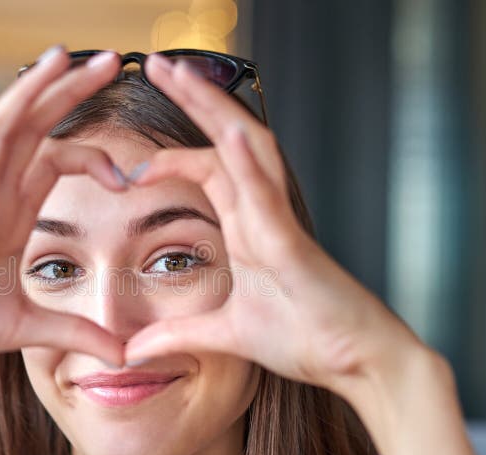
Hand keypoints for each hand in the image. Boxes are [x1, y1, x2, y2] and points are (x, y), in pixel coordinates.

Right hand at [0, 47, 126, 371]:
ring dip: (28, 97)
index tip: (127, 179)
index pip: (56, 159)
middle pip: (34, 130)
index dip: (93, 157)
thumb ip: (76, 332)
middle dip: (70, 93)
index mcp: (12, 213)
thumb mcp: (29, 328)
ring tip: (58, 58)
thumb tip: (125, 355)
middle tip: (111, 60)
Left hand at [124, 54, 428, 395]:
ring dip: (214, 109)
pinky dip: (247, 163)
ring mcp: (279, 223)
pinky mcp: (293, 245)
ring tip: (180, 72)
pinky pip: (268, 195)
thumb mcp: (224, 335)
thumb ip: (177, 335)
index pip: (206, 170)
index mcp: (247, 227)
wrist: (357, 361)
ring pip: (247, 149)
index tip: (128, 165)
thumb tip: (131, 350)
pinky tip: (226, 131)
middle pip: (224, 140)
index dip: (168, 157)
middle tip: (156, 62)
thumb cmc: (304, 338)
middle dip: (192, 99)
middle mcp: (262, 213)